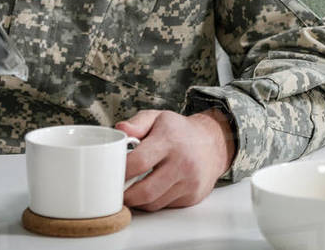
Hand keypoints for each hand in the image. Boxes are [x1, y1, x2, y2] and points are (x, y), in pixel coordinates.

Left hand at [117, 108, 235, 211]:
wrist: (213, 144)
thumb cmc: (180, 131)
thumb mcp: (158, 118)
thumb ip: (137, 123)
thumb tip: (120, 129)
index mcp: (170, 140)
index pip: (139, 162)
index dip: (121, 171)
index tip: (111, 171)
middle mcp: (183, 163)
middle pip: (145, 191)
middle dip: (125, 195)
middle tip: (116, 190)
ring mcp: (190, 182)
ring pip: (153, 203)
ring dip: (138, 200)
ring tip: (131, 189)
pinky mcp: (192, 196)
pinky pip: (165, 206)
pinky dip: (153, 201)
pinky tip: (151, 189)